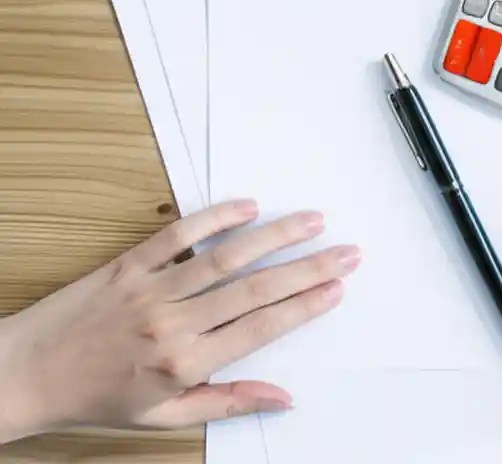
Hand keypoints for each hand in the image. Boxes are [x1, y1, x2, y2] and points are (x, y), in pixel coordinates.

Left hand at [0, 200, 358, 442]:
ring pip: (227, 256)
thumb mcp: (164, 416)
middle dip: (310, 267)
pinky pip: (179, 235)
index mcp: (186, 363)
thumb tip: (282, 397)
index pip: (262, 327)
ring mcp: (152, 289)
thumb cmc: (94, 398)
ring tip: (312, 220)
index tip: (338, 288)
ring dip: (276, 236)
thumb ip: (227, 402)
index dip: (306, 305)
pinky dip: (216, 218)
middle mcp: (174, 323)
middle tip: (347, 251)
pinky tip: (248, 206)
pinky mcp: (129, 265)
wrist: (24, 375)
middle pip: (258, 288)